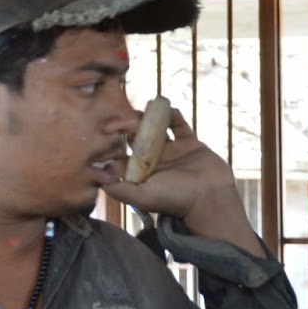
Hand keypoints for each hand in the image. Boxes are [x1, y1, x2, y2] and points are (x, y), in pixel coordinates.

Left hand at [102, 108, 263, 254]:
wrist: (209, 200)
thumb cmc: (175, 201)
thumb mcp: (143, 197)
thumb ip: (119, 189)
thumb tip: (97, 178)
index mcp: (141, 172)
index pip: (122, 152)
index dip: (112, 142)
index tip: (104, 130)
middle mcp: (154, 160)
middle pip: (136, 136)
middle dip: (127, 126)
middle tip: (120, 120)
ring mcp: (172, 150)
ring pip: (155, 127)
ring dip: (148, 117)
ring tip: (142, 108)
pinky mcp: (190, 144)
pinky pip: (179, 124)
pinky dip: (172, 114)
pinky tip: (165, 107)